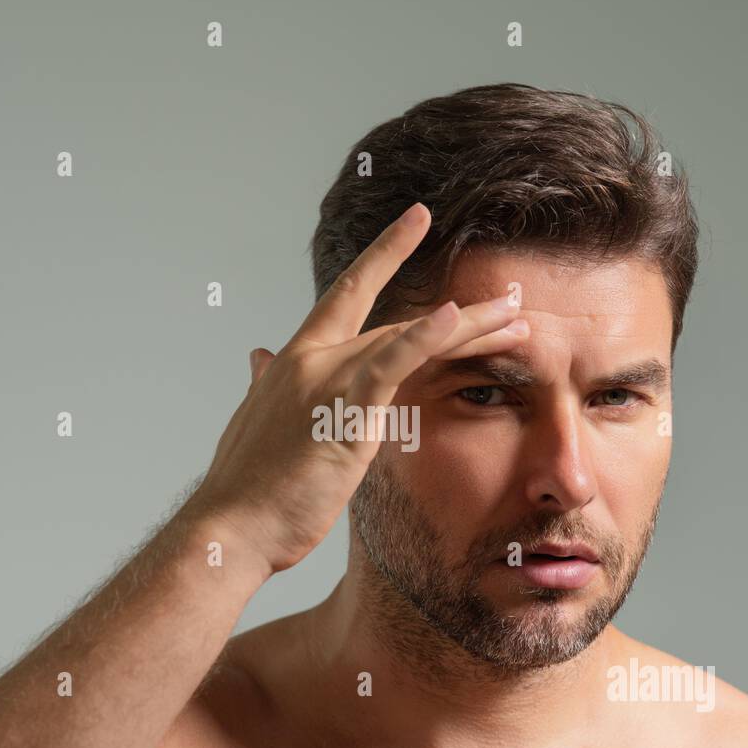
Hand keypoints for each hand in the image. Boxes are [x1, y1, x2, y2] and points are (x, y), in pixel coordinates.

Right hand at [186, 203, 530, 574]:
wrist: (232, 525)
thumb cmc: (248, 486)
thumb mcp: (258, 422)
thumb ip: (267, 384)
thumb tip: (259, 356)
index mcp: (296, 361)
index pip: (346, 296)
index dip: (383, 256)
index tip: (416, 221)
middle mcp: (312, 359)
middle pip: (395, 319)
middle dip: (458, 309)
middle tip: (509, 297)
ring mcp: (326, 380)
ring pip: (406, 338)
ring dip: (468, 325)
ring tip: (515, 316)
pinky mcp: (343, 410)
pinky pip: (390, 366)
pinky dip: (423, 339)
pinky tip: (455, 317)